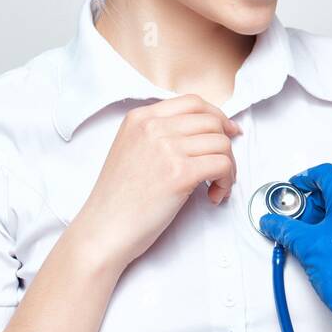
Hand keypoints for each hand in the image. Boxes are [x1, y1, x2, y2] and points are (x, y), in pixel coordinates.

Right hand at [73, 94, 239, 271]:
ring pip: (222, 143)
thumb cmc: (119, 199)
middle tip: (223, 167)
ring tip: (216, 186)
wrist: (104, 229)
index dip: (217, 117)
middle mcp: (153, 127)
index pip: (193, 102)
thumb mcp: (131, 149)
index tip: (228, 132)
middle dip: (226, 144)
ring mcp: (166, 148)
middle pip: (212, 122)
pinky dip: (226, 181)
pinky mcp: (180, 173)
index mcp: (140, 117)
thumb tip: (205, 130)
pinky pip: (222, 165)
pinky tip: (214, 195)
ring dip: (228, 167)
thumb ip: (160, 133)